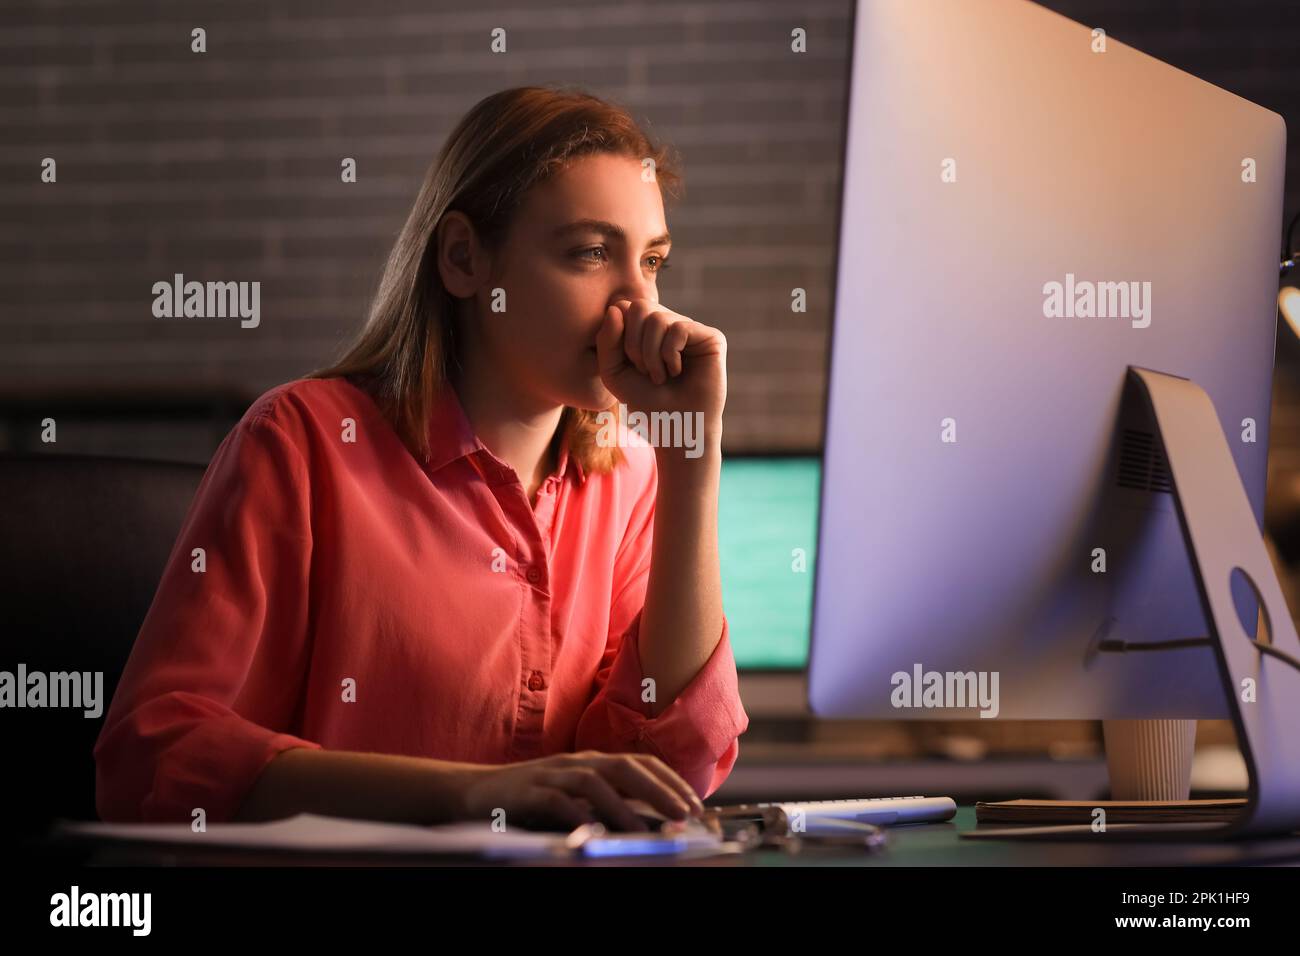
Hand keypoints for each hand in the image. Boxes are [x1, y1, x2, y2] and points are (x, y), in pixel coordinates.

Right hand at [458, 750, 705, 831]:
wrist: (478, 790)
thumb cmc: (533, 796)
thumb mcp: (576, 793)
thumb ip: (609, 799)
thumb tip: (651, 816)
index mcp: (592, 760)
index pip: (640, 762)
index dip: (669, 780)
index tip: (694, 802)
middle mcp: (577, 762)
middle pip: (624, 767)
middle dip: (659, 789)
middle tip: (684, 814)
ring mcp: (553, 774)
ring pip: (595, 782)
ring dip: (624, 806)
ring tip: (646, 832)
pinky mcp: (530, 792)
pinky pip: (558, 801)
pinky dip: (579, 814)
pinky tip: (594, 831)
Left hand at [596, 298, 726, 429]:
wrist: (674, 427)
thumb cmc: (645, 402)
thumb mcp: (613, 372)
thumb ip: (607, 340)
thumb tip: (615, 308)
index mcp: (647, 328)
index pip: (623, 307)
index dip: (618, 336)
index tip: (628, 365)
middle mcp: (670, 324)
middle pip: (639, 306)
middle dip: (633, 344)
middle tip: (644, 371)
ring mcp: (691, 329)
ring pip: (657, 318)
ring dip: (651, 355)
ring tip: (660, 376)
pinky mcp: (711, 337)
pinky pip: (679, 329)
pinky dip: (670, 355)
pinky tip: (676, 372)